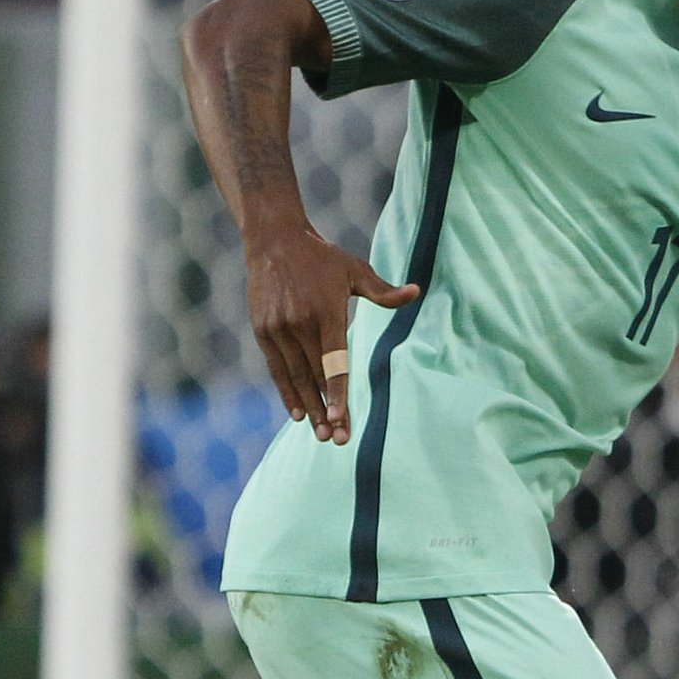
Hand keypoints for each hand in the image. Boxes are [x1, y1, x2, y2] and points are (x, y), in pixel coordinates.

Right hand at [245, 227, 418, 444]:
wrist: (274, 239)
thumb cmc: (321, 258)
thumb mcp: (354, 270)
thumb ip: (383, 291)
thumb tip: (415, 293)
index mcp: (327, 311)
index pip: (334, 361)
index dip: (337, 391)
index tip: (340, 417)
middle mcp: (300, 323)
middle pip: (315, 376)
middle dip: (327, 410)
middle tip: (338, 439)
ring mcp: (278, 328)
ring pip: (295, 377)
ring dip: (308, 407)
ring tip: (321, 433)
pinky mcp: (262, 330)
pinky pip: (276, 369)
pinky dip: (287, 392)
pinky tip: (298, 414)